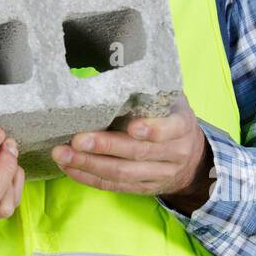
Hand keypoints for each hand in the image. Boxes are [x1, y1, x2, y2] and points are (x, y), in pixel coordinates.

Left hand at [50, 95, 214, 209]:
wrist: (193, 160)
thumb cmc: (171, 118)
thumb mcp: (172, 101)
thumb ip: (151, 91)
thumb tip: (116, 67)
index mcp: (182, 126)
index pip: (171, 129)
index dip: (153, 129)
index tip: (132, 126)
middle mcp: (174, 153)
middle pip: (138, 153)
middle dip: (105, 147)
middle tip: (78, 139)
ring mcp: (159, 174)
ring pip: (123, 173)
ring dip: (89, 164)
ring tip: (63, 154)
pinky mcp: (143, 189)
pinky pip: (114, 186)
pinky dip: (90, 178)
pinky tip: (69, 167)